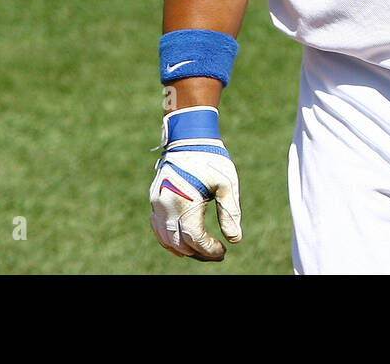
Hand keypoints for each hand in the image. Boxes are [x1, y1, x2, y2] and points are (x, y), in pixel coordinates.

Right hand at [150, 106, 241, 259]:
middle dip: (198, 252)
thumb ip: (229, 213)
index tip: (223, 251)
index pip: (195, 239)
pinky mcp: (154, 199)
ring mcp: (157, 204)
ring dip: (184, 248)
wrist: (188, 138)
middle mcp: (166, 207)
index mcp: (185, 203)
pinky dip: (169, 239)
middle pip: (180, 243)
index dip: (209, 250)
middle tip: (216, 252)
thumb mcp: (226, 184)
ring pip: (166, 239)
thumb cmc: (211, 159)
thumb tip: (235, 239)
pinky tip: (182, 243)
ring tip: (202, 250)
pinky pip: (158, 228)